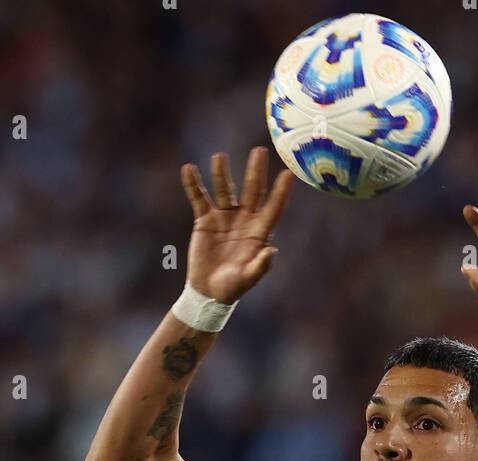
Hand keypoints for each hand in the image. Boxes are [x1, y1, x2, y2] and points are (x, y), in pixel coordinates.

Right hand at [180, 148, 293, 304]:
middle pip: (251, 190)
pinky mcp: (205, 219)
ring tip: (219, 157)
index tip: (288, 173)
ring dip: (222, 173)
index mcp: (258, 232)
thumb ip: (260, 266)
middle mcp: (244, 219)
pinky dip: (193, 185)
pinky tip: (189, 169)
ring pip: (224, 189)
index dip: (281, 192)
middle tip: (259, 151)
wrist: (208, 292)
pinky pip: (199, 198)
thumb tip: (272, 251)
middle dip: (255, 172)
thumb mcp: (247, 278)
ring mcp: (224, 217)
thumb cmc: (232, 287)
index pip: (273, 208)